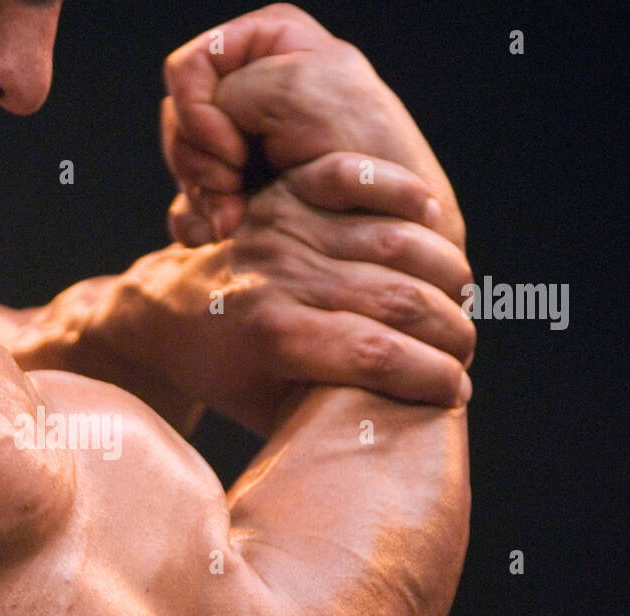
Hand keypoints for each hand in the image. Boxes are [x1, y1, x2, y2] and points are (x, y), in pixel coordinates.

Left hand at [87, 152, 474, 435]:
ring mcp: (281, 227)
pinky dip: (403, 194)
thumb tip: (416, 423)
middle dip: (450, 331)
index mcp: (271, 338)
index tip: (456, 393)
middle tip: (464, 351)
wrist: (165, 312)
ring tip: (457, 304)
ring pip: (395, 239)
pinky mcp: (283, 192)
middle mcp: (278, 277)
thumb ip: (332, 412)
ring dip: (444, 273)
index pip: (377, 355)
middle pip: (397, 299)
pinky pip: (355, 178)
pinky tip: (432, 225)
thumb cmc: (227, 375)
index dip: (432, 376)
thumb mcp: (269, 411)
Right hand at [161, 4, 466, 250]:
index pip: (190, 68)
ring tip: (237, 218)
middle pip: (179, 116)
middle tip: (235, 189)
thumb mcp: (295, 90)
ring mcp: (242, 142)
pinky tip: (226, 232)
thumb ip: (227, 89)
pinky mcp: (238, 189)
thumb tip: (197, 134)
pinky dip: (199, 221)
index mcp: (270, 45)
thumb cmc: (362, 151)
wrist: (392, 231)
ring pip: (183, 160)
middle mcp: (253, 89)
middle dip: (201, 161)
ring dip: (202, 194)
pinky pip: (188, 201)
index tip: (237, 151)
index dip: (200, 111)